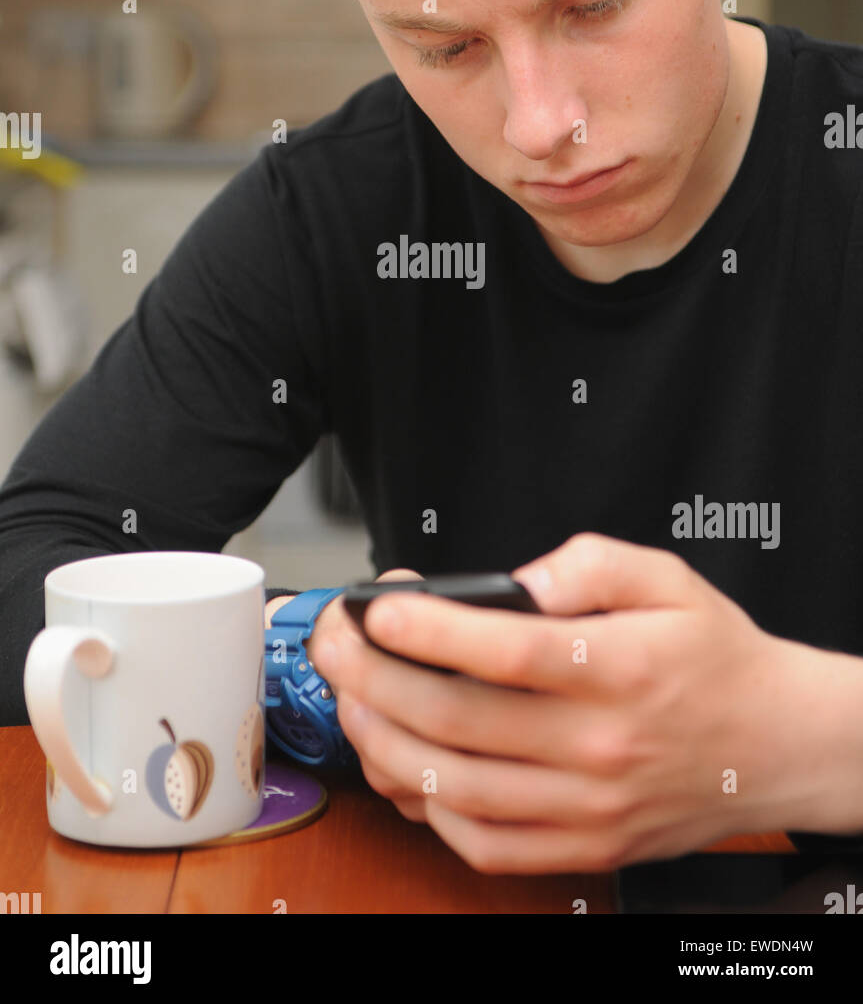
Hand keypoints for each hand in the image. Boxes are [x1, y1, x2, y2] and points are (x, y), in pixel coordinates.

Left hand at [312, 533, 815, 873]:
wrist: (771, 743)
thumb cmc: (713, 657)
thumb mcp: (667, 577)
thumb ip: (590, 562)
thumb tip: (520, 580)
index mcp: (619, 670)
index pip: (505, 653)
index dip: (428, 629)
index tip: (378, 608)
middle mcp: (598, 746)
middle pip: (456, 721)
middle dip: (373, 676)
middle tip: (337, 643)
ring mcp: (586, 808)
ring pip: (454, 788)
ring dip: (382, 742)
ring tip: (353, 698)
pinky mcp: (582, 846)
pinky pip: (483, 844)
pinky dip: (427, 810)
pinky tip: (404, 766)